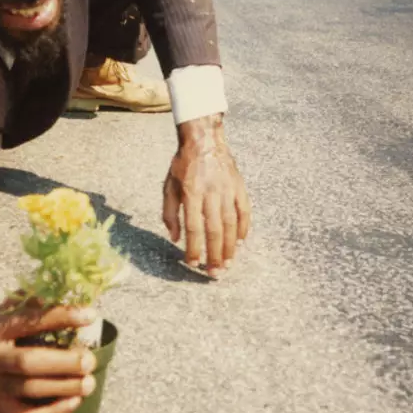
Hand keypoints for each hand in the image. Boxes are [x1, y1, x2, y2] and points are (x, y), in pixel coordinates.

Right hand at [0, 300, 98, 412]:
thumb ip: (36, 301)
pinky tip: (75, 401)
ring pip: (29, 389)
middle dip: (63, 362)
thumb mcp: (9, 310)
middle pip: (27, 362)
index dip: (61, 316)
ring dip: (64, 387)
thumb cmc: (1, 331)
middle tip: (90, 360)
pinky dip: (53, 412)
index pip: (29, 320)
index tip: (90, 315)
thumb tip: (71, 292)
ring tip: (90, 382)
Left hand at [163, 114, 250, 277]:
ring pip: (231, 224)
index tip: (192, 263)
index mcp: (191, 192)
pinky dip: (244, 228)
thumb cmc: (183, 164)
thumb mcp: (168, 185)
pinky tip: (241, 242)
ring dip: (230, 247)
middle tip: (214, 273)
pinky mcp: (239, 186)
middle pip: (214, 230)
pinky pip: (244, 211)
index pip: (193, 227)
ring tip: (228, 264)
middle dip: (214, 254)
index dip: (193, 247)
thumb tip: (175, 238)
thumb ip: (169, 212)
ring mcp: (228, 189)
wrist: (204, 139)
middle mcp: (211, 192)